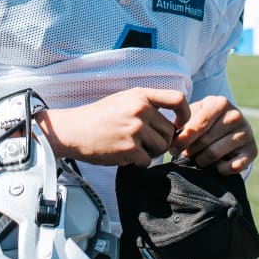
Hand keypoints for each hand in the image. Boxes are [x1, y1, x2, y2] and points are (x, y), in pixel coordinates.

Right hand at [35, 88, 190, 166]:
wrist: (73, 130)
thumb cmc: (98, 116)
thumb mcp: (123, 99)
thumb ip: (146, 104)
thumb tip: (173, 119)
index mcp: (141, 95)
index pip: (178, 99)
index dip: (185, 114)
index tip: (181, 124)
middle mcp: (140, 110)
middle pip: (170, 131)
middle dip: (162, 141)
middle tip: (146, 144)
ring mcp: (135, 129)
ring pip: (161, 147)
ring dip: (151, 153)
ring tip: (133, 149)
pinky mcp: (129, 148)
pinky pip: (147, 161)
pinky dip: (139, 163)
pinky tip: (125, 156)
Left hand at [173, 96, 256, 174]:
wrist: (231, 128)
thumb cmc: (206, 121)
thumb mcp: (195, 114)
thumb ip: (183, 121)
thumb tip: (172, 136)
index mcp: (220, 103)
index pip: (198, 124)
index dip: (183, 139)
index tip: (172, 149)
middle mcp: (236, 115)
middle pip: (205, 141)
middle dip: (190, 151)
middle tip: (185, 154)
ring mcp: (246, 133)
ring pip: (215, 154)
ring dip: (202, 161)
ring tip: (198, 158)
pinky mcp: (253, 150)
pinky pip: (232, 167)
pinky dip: (220, 170)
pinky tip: (215, 165)